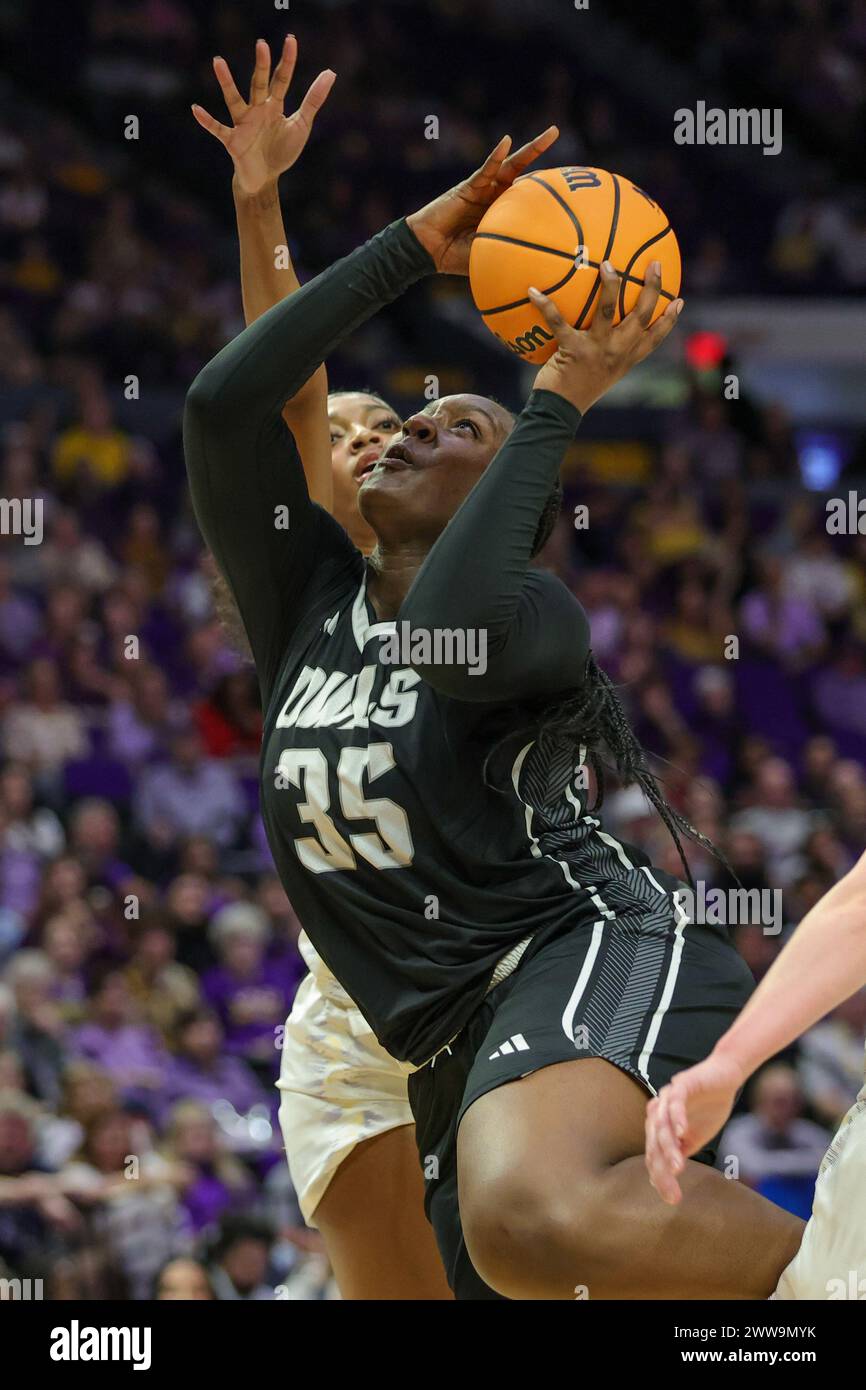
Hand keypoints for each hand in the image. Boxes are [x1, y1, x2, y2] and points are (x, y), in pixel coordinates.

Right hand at [192, 36, 334, 196]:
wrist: (264, 179)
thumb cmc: (281, 150)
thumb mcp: (302, 124)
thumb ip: (313, 99)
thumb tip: (330, 72)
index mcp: (274, 105)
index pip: (281, 79)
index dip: (287, 61)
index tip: (290, 40)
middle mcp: (257, 110)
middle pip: (259, 84)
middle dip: (261, 66)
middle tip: (261, 44)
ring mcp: (243, 124)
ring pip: (234, 100)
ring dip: (226, 83)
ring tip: (218, 61)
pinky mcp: (233, 141)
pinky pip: (218, 129)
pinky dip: (207, 121)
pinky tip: (196, 109)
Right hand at [406, 128, 558, 274]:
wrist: (429, 249)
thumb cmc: (457, 257)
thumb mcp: (490, 253)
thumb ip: (509, 248)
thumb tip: (538, 260)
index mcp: (504, 213)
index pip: (530, 197)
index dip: (547, 190)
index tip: (571, 186)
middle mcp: (497, 196)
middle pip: (525, 172)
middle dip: (542, 155)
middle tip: (559, 135)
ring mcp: (485, 188)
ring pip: (512, 165)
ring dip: (532, 149)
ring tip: (552, 134)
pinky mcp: (470, 185)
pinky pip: (486, 168)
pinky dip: (496, 156)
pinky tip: (507, 142)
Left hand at [530, 263, 682, 414]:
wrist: (558, 413)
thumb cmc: (576, 391)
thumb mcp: (600, 374)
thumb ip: (606, 354)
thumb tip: (601, 332)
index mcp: (625, 359)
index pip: (654, 338)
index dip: (669, 320)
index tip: (679, 300)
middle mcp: (616, 353)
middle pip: (640, 316)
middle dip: (651, 288)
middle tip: (654, 264)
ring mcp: (596, 350)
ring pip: (607, 310)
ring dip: (610, 285)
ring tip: (607, 264)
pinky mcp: (572, 350)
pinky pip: (558, 321)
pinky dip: (545, 305)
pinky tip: (533, 291)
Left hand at [645, 1050, 744, 1203]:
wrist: (725, 1077)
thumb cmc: (708, 1108)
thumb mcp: (695, 1138)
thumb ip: (679, 1153)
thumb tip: (664, 1177)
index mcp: (659, 1126)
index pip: (655, 1155)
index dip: (661, 1178)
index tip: (672, 1199)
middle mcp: (658, 1111)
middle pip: (654, 1144)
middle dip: (662, 1170)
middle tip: (674, 1193)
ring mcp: (667, 1096)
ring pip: (662, 1124)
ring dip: (668, 1147)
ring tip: (678, 1168)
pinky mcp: (682, 1084)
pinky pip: (676, 1100)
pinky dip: (677, 1115)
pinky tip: (682, 1131)